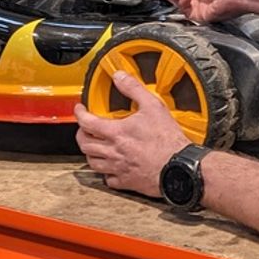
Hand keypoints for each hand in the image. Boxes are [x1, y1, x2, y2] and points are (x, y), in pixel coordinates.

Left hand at [74, 72, 190, 196]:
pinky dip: (106, 173)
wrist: (178, 166)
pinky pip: (108, 180)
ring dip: (90, 153)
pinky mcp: (127, 182)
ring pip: (93, 163)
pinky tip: (111, 168)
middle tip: (84, 128)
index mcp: (117, 132)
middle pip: (85, 144)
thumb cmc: (167, 140)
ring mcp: (118, 168)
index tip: (80, 109)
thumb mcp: (153, 106)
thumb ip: (134, 89)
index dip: (79, 113)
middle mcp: (114, 151)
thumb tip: (120, 77)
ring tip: (94, 146)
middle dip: (81, 134)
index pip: (87, 122)